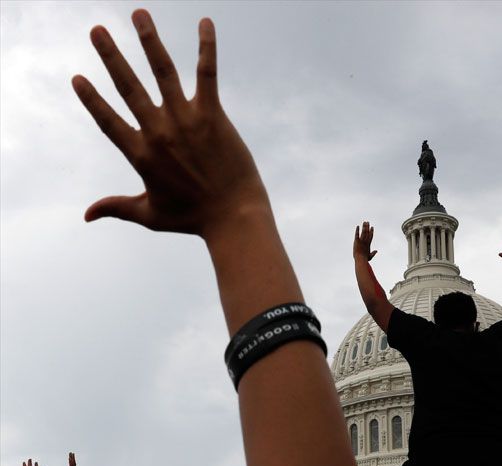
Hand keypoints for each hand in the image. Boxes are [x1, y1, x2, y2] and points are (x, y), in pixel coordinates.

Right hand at [73, 9, 265, 237]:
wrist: (233, 217)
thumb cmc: (194, 219)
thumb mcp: (150, 215)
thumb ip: (117, 208)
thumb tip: (86, 216)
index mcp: (141, 155)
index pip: (108, 121)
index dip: (92, 99)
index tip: (78, 78)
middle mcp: (158, 133)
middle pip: (129, 87)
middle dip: (111, 56)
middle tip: (97, 30)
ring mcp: (185, 122)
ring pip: (163, 72)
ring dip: (149, 41)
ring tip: (139, 14)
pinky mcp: (212, 116)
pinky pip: (207, 74)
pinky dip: (207, 47)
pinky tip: (205, 22)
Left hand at [353, 221, 377, 260]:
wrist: (360, 259)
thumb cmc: (365, 259)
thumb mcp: (370, 256)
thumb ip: (373, 253)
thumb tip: (376, 251)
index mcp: (368, 244)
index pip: (370, 236)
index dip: (371, 231)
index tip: (372, 227)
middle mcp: (365, 241)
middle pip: (367, 232)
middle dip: (367, 227)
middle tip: (368, 222)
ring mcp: (361, 241)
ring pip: (363, 232)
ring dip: (364, 227)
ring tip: (364, 222)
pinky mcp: (357, 241)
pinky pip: (357, 234)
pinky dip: (357, 230)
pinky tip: (358, 226)